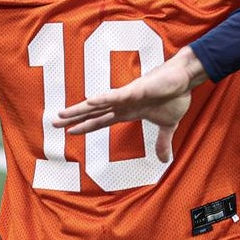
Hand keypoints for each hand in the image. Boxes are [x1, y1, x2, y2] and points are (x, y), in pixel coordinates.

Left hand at [54, 46, 207, 162]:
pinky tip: (91, 100)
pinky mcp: (137, 89)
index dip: (85, 126)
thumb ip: (162, 142)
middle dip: (74, 117)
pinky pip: (118, 94)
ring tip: (63, 113)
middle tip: (54, 122)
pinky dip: (104, 98)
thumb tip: (165, 160)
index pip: (101, 120)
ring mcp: (128, 95)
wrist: (185, 78)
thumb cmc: (175, 96)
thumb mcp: (168, 125)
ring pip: (99, 103)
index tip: (69, 131)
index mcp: (128, 111)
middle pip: (94, 112)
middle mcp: (123, 103)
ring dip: (81, 108)